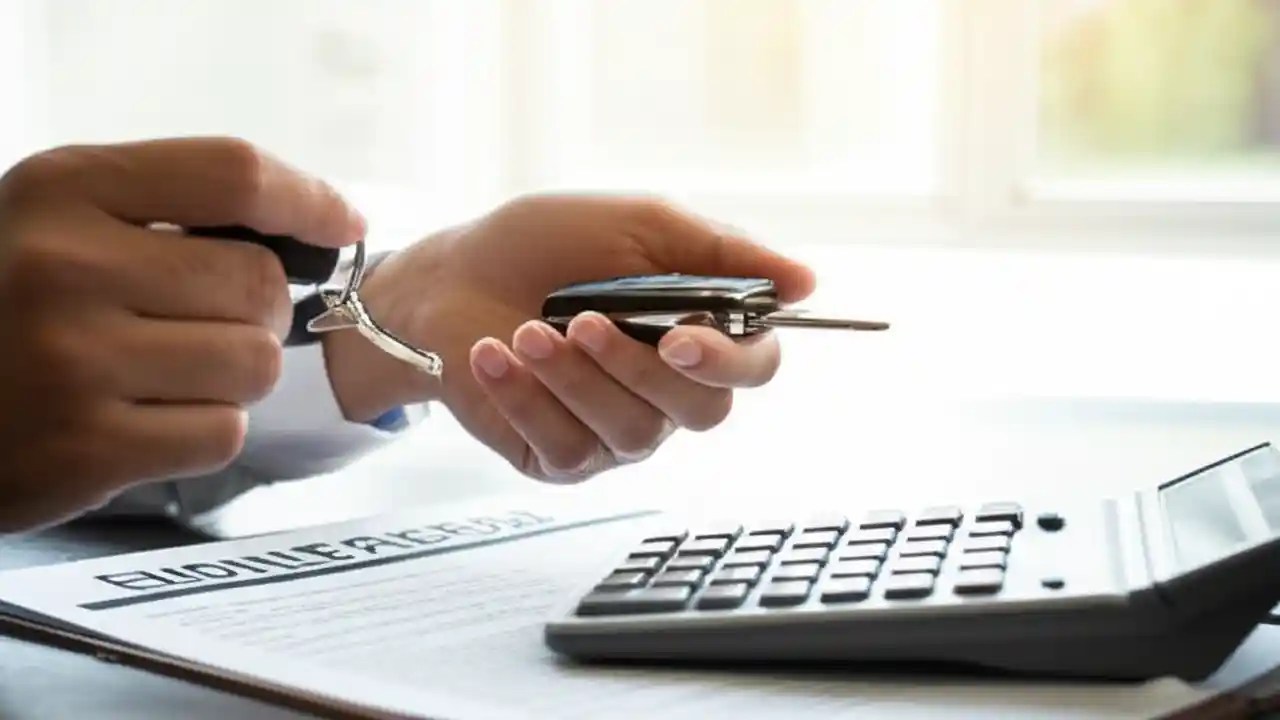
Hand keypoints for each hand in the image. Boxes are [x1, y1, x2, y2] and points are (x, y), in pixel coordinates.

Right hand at [0, 137, 363, 531]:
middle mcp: (64, 267)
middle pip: (261, 283)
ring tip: (167, 373)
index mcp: (64, 189)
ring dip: (234, 376)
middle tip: (203, 324)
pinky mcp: (88, 449)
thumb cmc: (11, 303)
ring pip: (256, 364)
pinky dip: (204, 430)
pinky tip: (144, 420)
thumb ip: (175, 207)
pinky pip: (223, 431)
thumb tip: (327, 221)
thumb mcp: (61, 219)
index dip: (308, 200)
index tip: (343, 223)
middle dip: (258, 312)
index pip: (233, 174)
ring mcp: (74, 362)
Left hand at [324, 194, 813, 480]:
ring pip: (633, 431)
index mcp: (698, 332)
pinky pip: (568, 449)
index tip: (679, 336)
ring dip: (575, 379)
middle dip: (637, 368)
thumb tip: (807, 281)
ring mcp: (616, 431)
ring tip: (524, 330)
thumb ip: (720, 253)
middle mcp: (666, 391)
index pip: (754, 367)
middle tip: (582, 320)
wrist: (450, 275)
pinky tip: (493, 357)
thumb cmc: (546, 244)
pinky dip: (526, 399)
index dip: (729, 361)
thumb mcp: (637, 225)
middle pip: (701, 412)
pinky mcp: (562, 457)